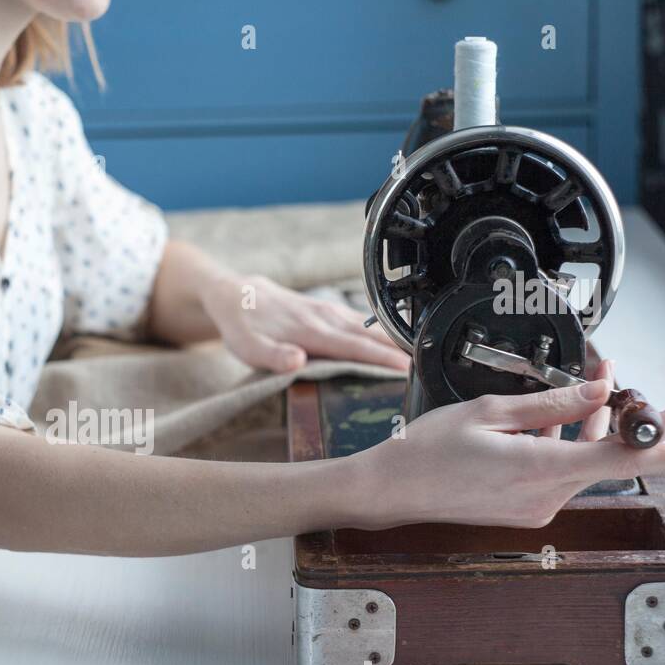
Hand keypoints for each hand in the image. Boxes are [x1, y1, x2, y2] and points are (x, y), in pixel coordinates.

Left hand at [204, 273, 410, 373]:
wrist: (235, 295)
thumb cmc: (241, 324)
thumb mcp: (246, 346)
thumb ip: (272, 355)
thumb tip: (297, 362)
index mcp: (311, 329)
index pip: (355, 346)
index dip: (383, 359)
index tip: (408, 369)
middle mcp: (326, 317)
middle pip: (371, 336)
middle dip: (401, 351)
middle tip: (429, 368)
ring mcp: (329, 312)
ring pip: (370, 328)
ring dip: (395, 342)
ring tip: (420, 360)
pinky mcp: (328, 312)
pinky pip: (361, 324)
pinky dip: (380, 334)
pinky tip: (392, 345)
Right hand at [351, 380, 664, 529]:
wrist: (392, 490)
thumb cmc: (427, 451)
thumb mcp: (488, 413)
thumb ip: (550, 403)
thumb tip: (599, 391)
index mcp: (538, 469)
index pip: (622, 458)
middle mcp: (544, 495)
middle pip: (613, 458)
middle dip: (646, 425)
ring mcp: (535, 506)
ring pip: (587, 462)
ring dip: (600, 428)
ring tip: (608, 384)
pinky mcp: (524, 508)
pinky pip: (562, 472)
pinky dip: (570, 443)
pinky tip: (566, 417)